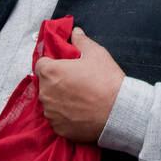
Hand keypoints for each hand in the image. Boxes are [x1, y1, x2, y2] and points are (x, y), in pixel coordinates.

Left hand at [35, 27, 124, 142]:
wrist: (119, 112)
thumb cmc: (107, 82)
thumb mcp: (96, 53)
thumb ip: (81, 41)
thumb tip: (75, 32)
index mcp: (51, 72)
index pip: (41, 64)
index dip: (52, 63)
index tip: (64, 66)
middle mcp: (46, 93)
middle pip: (45, 83)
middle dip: (56, 81)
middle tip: (75, 81)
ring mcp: (51, 113)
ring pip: (50, 102)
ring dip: (59, 98)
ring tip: (79, 97)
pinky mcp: (58, 128)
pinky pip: (57, 118)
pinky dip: (65, 115)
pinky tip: (80, 111)